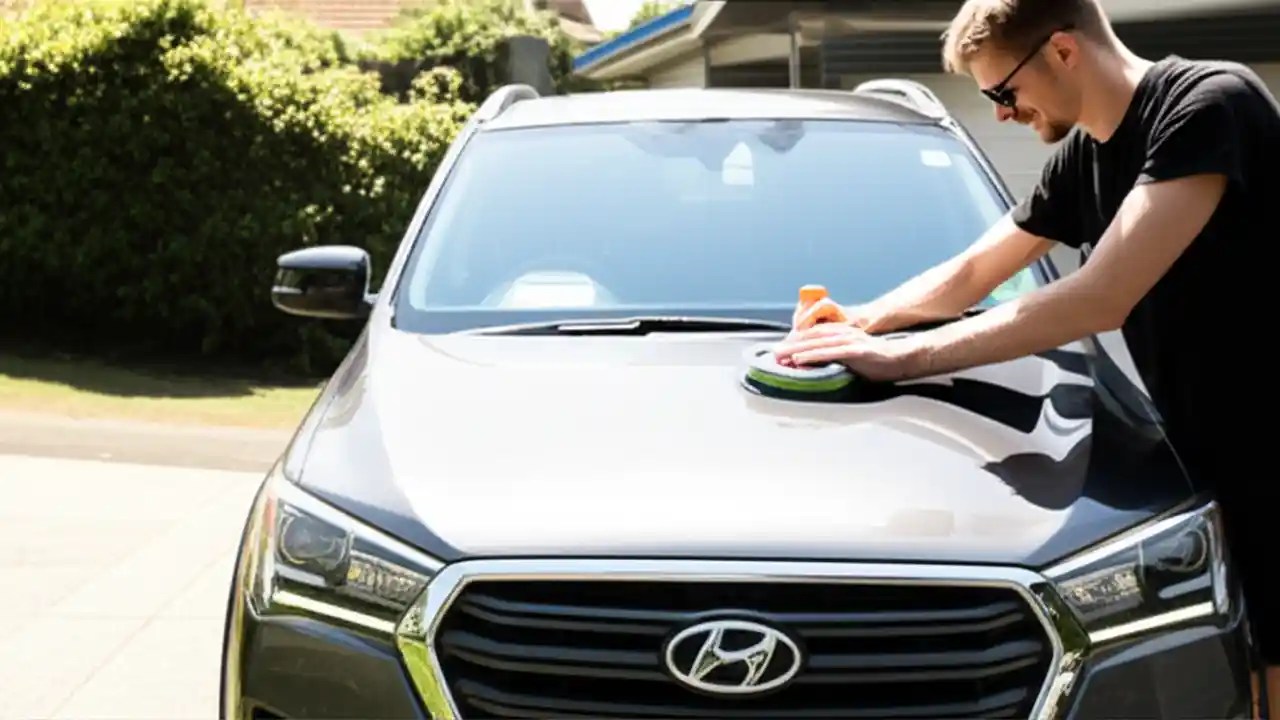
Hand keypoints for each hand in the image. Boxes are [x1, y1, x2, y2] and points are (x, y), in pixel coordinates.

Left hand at [773, 323, 926, 381]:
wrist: (903, 358)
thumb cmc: (877, 361)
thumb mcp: (852, 357)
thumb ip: (835, 358)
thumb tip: (816, 367)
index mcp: (841, 333)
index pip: (813, 335)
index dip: (795, 341)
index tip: (779, 350)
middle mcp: (843, 333)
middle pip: (810, 337)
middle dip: (790, 344)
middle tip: (773, 353)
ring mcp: (849, 341)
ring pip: (816, 344)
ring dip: (796, 349)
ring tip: (780, 356)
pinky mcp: (856, 351)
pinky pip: (830, 353)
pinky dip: (813, 356)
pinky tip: (799, 360)